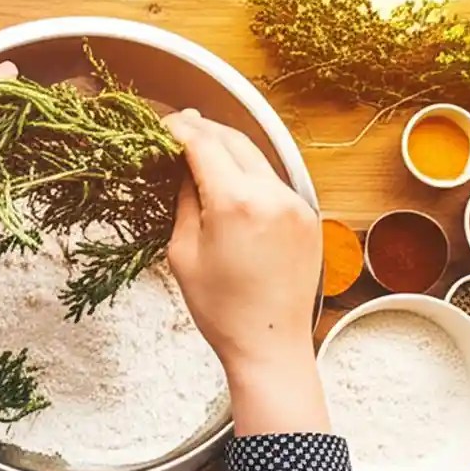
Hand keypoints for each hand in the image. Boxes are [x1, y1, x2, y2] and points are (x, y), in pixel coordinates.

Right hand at [164, 109, 328, 435]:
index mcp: (236, 202)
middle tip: (180, 128)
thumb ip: (185, 200)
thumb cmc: (221, 310)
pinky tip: (232, 181)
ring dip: (229, 149)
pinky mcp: (307, 217)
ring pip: (256, 158)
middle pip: (234, 140)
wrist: (270, 345)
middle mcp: (272, 195)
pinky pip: (273, 182)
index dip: (179, 129)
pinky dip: (250, 173)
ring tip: (203, 150)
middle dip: (205, 130)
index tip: (162, 125)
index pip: (203, 144)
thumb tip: (184, 167)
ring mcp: (295, 205)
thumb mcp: (183, 252)